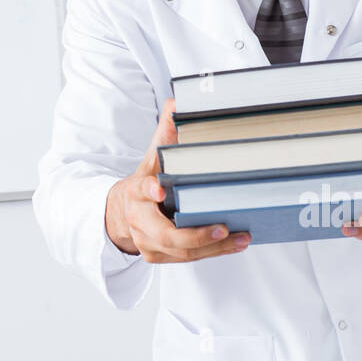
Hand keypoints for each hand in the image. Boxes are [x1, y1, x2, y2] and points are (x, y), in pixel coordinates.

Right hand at [105, 97, 252, 261]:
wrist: (120, 215)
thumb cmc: (143, 184)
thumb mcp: (150, 158)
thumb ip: (164, 133)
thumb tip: (177, 102)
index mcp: (136, 192)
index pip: (140, 190)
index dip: (149, 191)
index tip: (159, 190)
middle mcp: (139, 221)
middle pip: (165, 234)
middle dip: (195, 235)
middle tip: (221, 227)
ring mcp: (148, 243)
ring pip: (182, 252)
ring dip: (213, 247)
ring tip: (241, 237)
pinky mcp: (160, 257)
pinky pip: (188, 258)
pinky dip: (212, 252)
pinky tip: (234, 243)